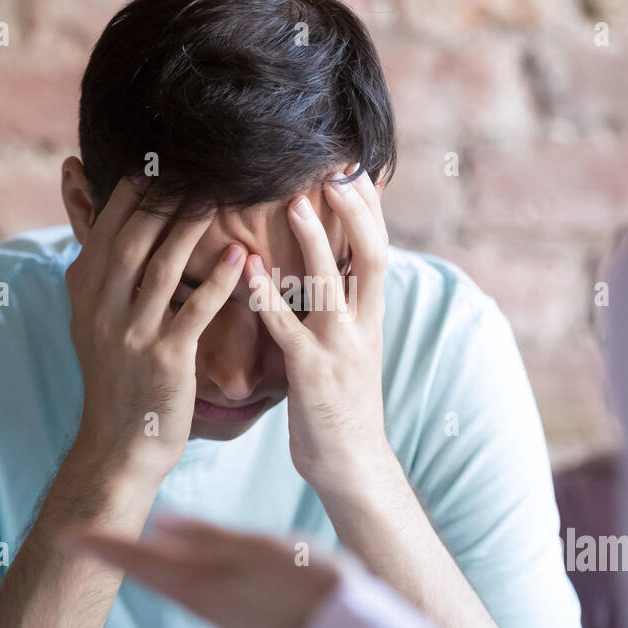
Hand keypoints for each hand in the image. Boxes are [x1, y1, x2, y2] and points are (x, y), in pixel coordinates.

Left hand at [57, 515, 347, 627]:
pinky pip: (195, 591)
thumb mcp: (261, 549)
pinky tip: (183, 563)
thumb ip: (212, 538)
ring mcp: (223, 617)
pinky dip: (177, 572)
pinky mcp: (242, 622)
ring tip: (125, 545)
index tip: (64, 537)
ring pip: (172, 582)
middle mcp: (204, 604)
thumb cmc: (309, 588)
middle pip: (149, 573)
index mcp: (202, 583)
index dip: (102, 546)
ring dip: (145, 563)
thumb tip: (162, 525)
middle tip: (85, 540)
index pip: (138, 559)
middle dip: (117, 554)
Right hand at [66, 178, 245, 487]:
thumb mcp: (93, 323)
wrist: (119, 444)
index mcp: (84, 294)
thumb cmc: (117, 379)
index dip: (129, 196)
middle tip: (188, 168)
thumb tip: (106, 224)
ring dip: (188, 230)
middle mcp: (102, 309)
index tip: (153, 164)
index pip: (105, 231)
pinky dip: (219, 282)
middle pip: (130, 241)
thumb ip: (102, 276)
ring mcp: (131, 334)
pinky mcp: (165, 359)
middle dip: (159, 202)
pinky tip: (241, 258)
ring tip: (215, 197)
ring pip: (161, 269)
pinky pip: (194, 311)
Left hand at [248, 167, 391, 497]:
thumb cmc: (341, 401)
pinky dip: (268, 297)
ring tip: (293, 202)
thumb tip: (331, 261)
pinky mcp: (310, 374)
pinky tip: (248, 270)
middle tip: (335, 168)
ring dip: (314, 242)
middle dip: (356, 211)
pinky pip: (288, 328)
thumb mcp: (351, 345)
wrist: (352, 463)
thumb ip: (343, 303)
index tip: (353, 164)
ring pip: (332, 285)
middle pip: (373, 255)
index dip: (368, 206)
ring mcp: (339, 349)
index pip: (379, 247)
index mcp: (372, 315)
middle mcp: (363, 325)